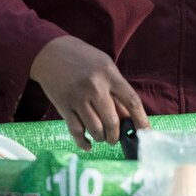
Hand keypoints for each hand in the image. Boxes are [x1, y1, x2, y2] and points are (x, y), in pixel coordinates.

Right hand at [30, 35, 150, 149]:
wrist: (50, 51)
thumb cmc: (81, 58)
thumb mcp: (104, 66)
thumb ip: (116, 90)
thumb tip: (128, 118)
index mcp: (108, 74)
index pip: (131, 101)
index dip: (141, 120)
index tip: (145, 133)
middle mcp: (94, 86)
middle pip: (113, 122)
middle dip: (116, 136)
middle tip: (115, 138)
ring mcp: (78, 97)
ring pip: (96, 129)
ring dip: (101, 138)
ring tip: (102, 136)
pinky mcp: (63, 106)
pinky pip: (76, 131)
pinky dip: (84, 142)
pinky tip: (88, 144)